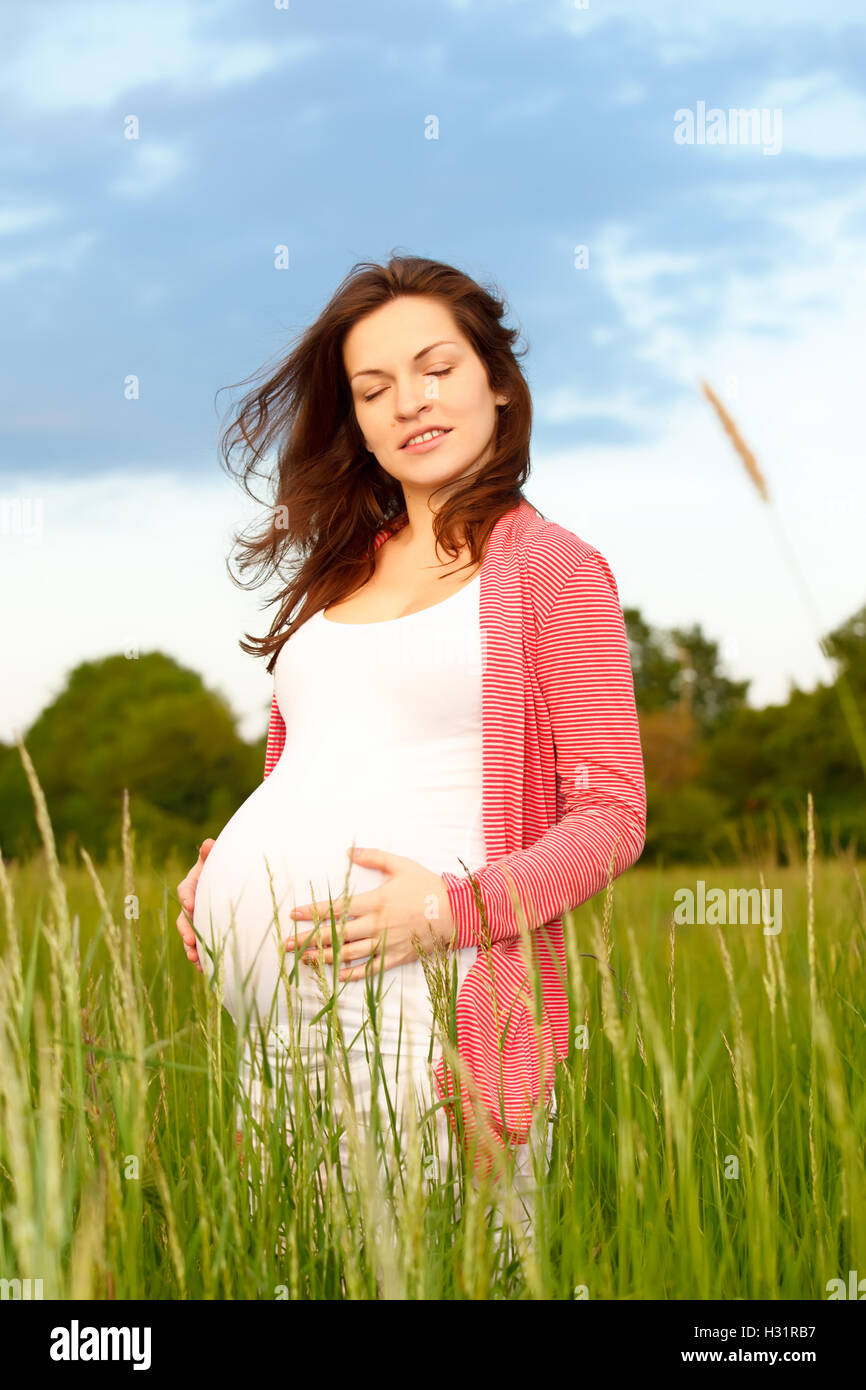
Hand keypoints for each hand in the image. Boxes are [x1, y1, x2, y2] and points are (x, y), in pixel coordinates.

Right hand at [176, 839, 214, 971]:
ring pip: (189, 934)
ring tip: (195, 958)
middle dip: (186, 930)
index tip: (190, 905)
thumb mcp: (216, 861)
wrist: (231, 880)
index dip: (186, 898)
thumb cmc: (222, 867)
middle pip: (183, 918)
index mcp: (192, 885)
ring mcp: (196, 919)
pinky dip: (201, 956)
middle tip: (190, 940)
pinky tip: (205, 968)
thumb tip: (209, 843)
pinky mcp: (205, 931)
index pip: (185, 890)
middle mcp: (191, 904)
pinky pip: (200, 945)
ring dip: (191, 947)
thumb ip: (210, 855)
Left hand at [287, 846, 455, 980]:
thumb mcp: (401, 865)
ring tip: (303, 960)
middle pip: (336, 935)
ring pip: (348, 954)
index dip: (313, 912)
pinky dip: (351, 974)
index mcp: (375, 902)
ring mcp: (386, 943)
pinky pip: (370, 969)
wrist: (455, 912)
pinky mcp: (396, 957)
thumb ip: (374, 857)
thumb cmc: (428, 886)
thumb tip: (349, 851)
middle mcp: (377, 925)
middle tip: (286, 944)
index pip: (336, 908)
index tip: (293, 914)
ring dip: (324, 957)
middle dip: (308, 939)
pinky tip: (335, 975)